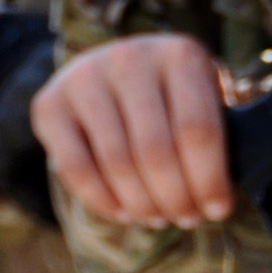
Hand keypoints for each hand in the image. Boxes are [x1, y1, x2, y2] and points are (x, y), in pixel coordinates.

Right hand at [31, 34, 232, 226]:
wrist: (108, 70)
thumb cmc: (169, 97)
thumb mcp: (200, 97)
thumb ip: (215, 135)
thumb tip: (221, 197)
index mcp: (178, 53)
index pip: (196, 129)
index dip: (209, 180)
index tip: (217, 210)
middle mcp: (129, 57)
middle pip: (156, 151)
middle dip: (175, 198)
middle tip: (186, 219)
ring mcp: (84, 78)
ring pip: (118, 163)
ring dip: (142, 205)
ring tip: (157, 217)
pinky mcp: (50, 104)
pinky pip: (76, 169)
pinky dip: (103, 201)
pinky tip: (124, 212)